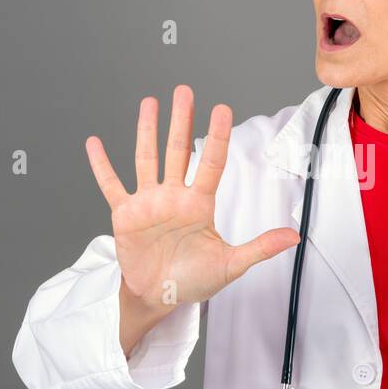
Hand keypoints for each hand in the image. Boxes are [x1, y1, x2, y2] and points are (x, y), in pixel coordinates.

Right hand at [86, 85, 299, 333]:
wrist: (160, 297)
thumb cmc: (195, 281)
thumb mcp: (230, 265)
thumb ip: (259, 248)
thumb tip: (293, 236)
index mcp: (199, 205)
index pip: (212, 164)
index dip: (217, 137)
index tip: (222, 109)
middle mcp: (173, 196)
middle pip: (178, 150)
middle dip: (181, 121)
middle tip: (184, 91)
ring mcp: (148, 202)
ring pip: (147, 158)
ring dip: (146, 131)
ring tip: (149, 102)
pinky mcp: (125, 214)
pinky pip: (111, 185)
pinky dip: (101, 166)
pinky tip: (95, 144)